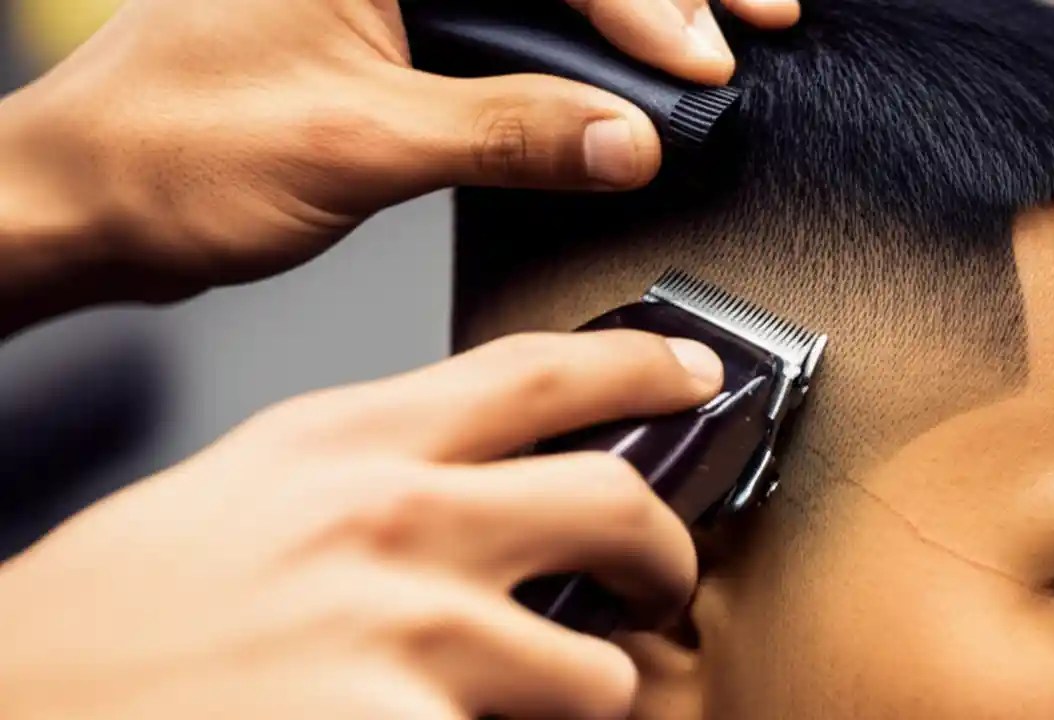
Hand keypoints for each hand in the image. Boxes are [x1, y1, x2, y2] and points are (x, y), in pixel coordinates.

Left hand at [0, 0, 797, 303]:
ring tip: (716, 32)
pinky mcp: (385, 15)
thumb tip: (624, 139)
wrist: (96, 201)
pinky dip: (574, 36)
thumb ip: (505, 132)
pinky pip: (505, 11)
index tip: (708, 55)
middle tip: (753, 18)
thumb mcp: (361, 143)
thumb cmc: (174, 155)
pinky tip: (629, 58)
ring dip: (626, 5)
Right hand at [0, 330, 723, 718]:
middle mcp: (395, 524)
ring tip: (549, 698)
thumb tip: (477, 475)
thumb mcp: (255, 484)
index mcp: (350, 442)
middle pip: (610, 505)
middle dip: (667, 554)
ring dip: (591, 690)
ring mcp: (409, 638)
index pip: (534, 375)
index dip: (636, 367)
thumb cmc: (123, 606)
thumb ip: (374, 465)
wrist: (29, 700)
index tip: (692, 373)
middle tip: (668, 583)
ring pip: (595, 669)